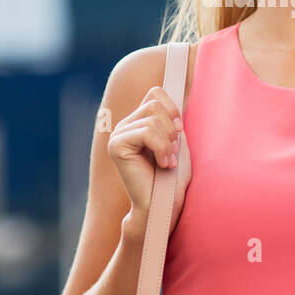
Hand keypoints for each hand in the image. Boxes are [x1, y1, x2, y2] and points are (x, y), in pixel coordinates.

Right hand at [108, 86, 190, 237]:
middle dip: (171, 129)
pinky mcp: (116, 145)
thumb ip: (172, 119)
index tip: (179, 132)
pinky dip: (161, 148)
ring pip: (152, 118)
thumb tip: (178, 90)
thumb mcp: (177, 141)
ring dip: (167, 142)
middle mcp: (125, 125)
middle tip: (172, 152)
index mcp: (138, 122)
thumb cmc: (172, 178)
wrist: (164, 204)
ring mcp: (118, 135)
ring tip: (168, 161)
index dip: (172, 108)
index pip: (156, 92)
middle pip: (155, 104)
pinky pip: (146, 132)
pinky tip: (162, 164)